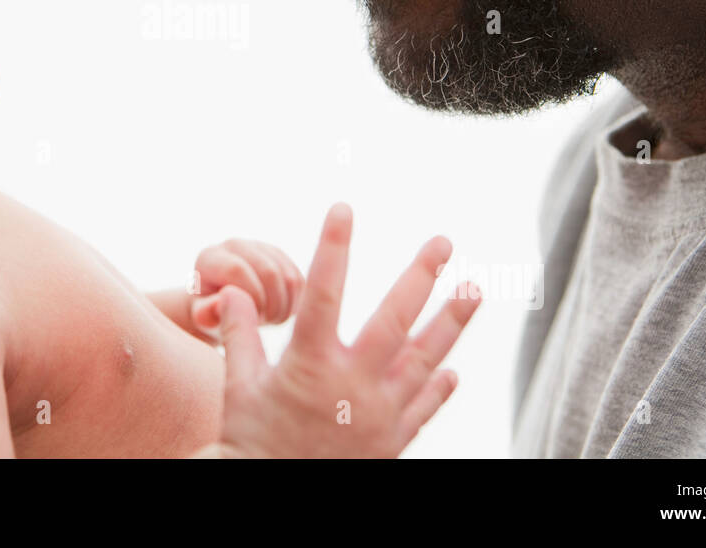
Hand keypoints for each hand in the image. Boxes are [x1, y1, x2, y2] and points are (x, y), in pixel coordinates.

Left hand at [190, 238, 304, 337]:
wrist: (223, 310)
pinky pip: (301, 282)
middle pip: (270, 272)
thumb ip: (206, 313)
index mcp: (210, 257)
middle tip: (261, 322)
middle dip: (270, 305)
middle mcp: (234, 245)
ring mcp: (260, 248)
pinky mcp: (281, 258)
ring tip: (267, 319)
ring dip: (284, 307)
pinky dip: (295, 304)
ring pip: (290, 278)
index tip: (248, 319)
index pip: (238, 270)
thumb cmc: (211, 316)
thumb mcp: (205, 319)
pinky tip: (278, 313)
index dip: (249, 299)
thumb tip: (217, 304)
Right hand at [211, 202, 479, 457]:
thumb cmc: (249, 440)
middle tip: (442, 242)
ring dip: (451, 322)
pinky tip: (452, 368)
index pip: (323, 293)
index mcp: (309, 364)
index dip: (332, 248)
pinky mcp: (391, 442)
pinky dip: (439, 386)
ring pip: (425, 359)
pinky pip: (424, 408)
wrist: (268, 495)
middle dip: (421, 276)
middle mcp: (351, 385)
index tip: (342, 209)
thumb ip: (238, 335)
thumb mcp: (238, 385)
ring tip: (473, 289)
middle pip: (394, 320)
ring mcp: (378, 414)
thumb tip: (232, 292)